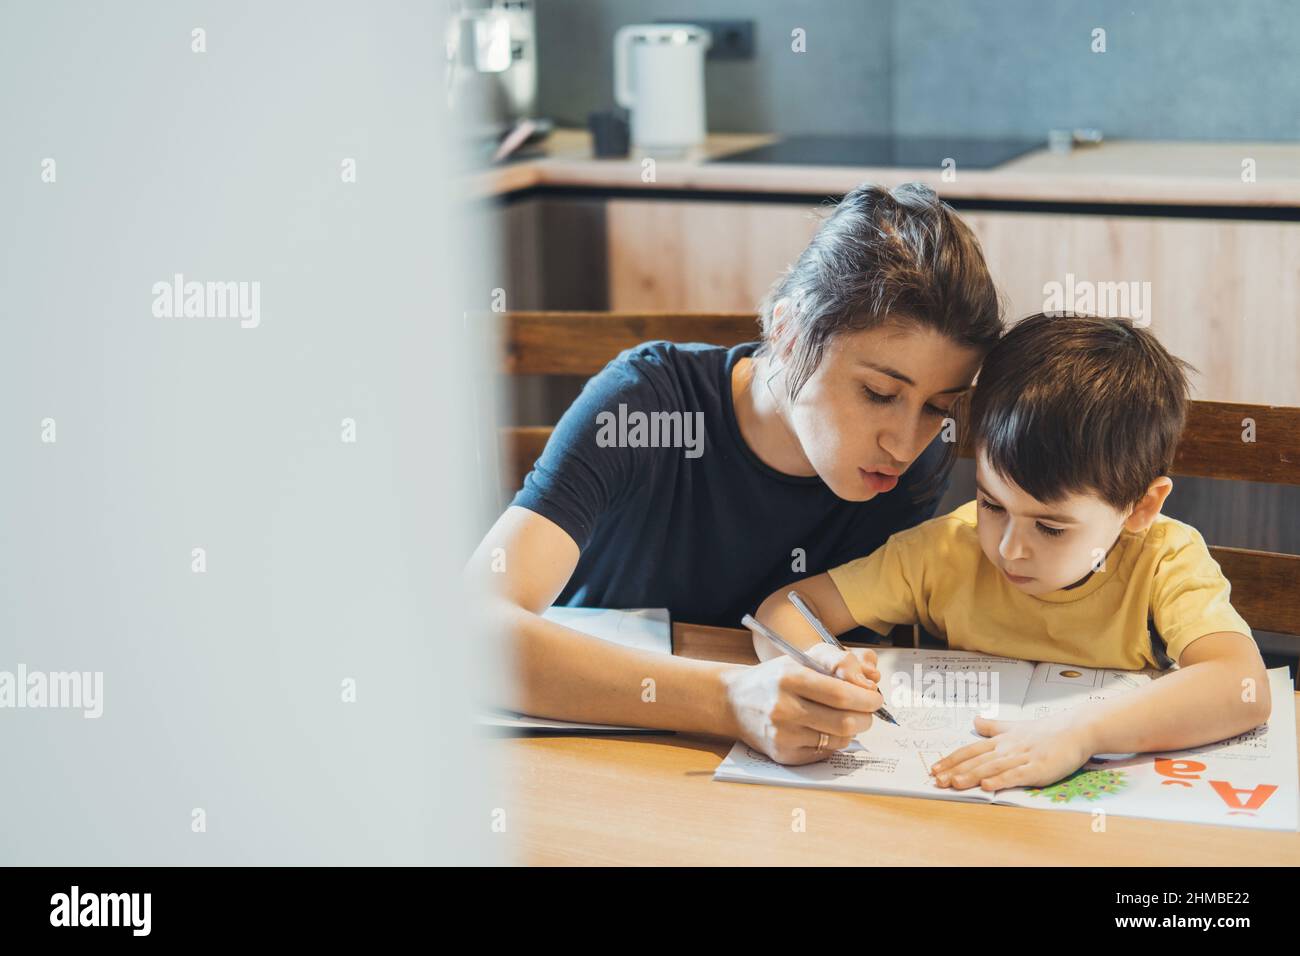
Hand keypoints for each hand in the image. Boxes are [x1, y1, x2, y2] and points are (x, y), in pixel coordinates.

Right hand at [721, 644, 882, 765]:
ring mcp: (782, 735)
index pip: (842, 694)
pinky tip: (826, 729)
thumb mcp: (803, 657)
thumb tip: (872, 678)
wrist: (735, 701)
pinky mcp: (783, 754)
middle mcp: (783, 708)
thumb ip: (840, 661)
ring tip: (848, 718)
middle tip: (869, 710)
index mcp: (790, 677)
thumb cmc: (776, 677)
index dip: (867, 698)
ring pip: (839, 739)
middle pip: (845, 721)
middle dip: (867, 717)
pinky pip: (825, 752)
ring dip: (853, 730)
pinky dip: (834, 741)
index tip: (874, 696)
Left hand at [930, 710, 1097, 790]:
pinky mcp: (1038, 767)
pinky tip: (988, 786)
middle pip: (977, 760)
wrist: (1075, 729)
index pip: (971, 750)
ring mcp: (1023, 757)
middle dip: (955, 771)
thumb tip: (975, 721)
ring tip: (955, 783)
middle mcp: (1008, 748)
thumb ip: (994, 727)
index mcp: (1001, 740)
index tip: (934, 768)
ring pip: (993, 767)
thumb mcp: (1015, 726)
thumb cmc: (1046, 730)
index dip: (952, 760)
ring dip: (972, 775)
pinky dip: (1001, 780)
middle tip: (936, 780)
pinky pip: (1017, 775)